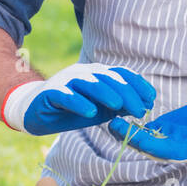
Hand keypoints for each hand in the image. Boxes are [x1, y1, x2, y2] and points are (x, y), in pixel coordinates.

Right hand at [2, 63, 155, 135]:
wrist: (35, 110)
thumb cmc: (72, 109)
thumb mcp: (100, 109)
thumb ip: (119, 105)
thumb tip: (143, 106)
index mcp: (97, 74)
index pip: (121, 74)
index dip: (137, 84)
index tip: (151, 99)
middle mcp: (83, 73)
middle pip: (108, 79)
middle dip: (127, 93)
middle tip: (140, 109)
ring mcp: (66, 81)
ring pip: (89, 84)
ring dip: (105, 93)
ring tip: (118, 105)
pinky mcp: (51, 93)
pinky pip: (66, 96)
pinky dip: (78, 103)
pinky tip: (89, 112)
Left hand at [107, 95, 186, 162]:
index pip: (165, 150)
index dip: (149, 143)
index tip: (133, 133)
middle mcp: (177, 148)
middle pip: (150, 148)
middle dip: (131, 139)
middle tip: (114, 126)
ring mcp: (170, 140)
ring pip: (144, 141)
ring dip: (128, 134)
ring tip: (112, 121)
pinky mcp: (165, 130)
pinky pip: (146, 131)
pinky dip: (133, 126)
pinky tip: (121, 115)